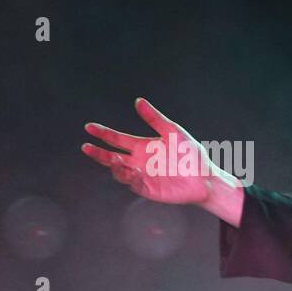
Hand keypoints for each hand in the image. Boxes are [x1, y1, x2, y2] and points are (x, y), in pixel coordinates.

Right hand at [82, 97, 220, 204]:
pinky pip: (133, 183)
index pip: (117, 139)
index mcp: (143, 146)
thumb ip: (155, 119)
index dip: (103, 134)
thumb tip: (138, 101)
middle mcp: (139, 161)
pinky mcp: (148, 189)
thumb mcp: (173, 132)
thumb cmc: (191, 155)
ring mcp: (142, 176)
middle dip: (98, 152)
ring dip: (114, 165)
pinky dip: (129, 177)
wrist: (205, 178)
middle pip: (111, 156)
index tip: (89, 127)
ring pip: (119, 171)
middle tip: (86, 146)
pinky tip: (130, 170)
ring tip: (115, 159)